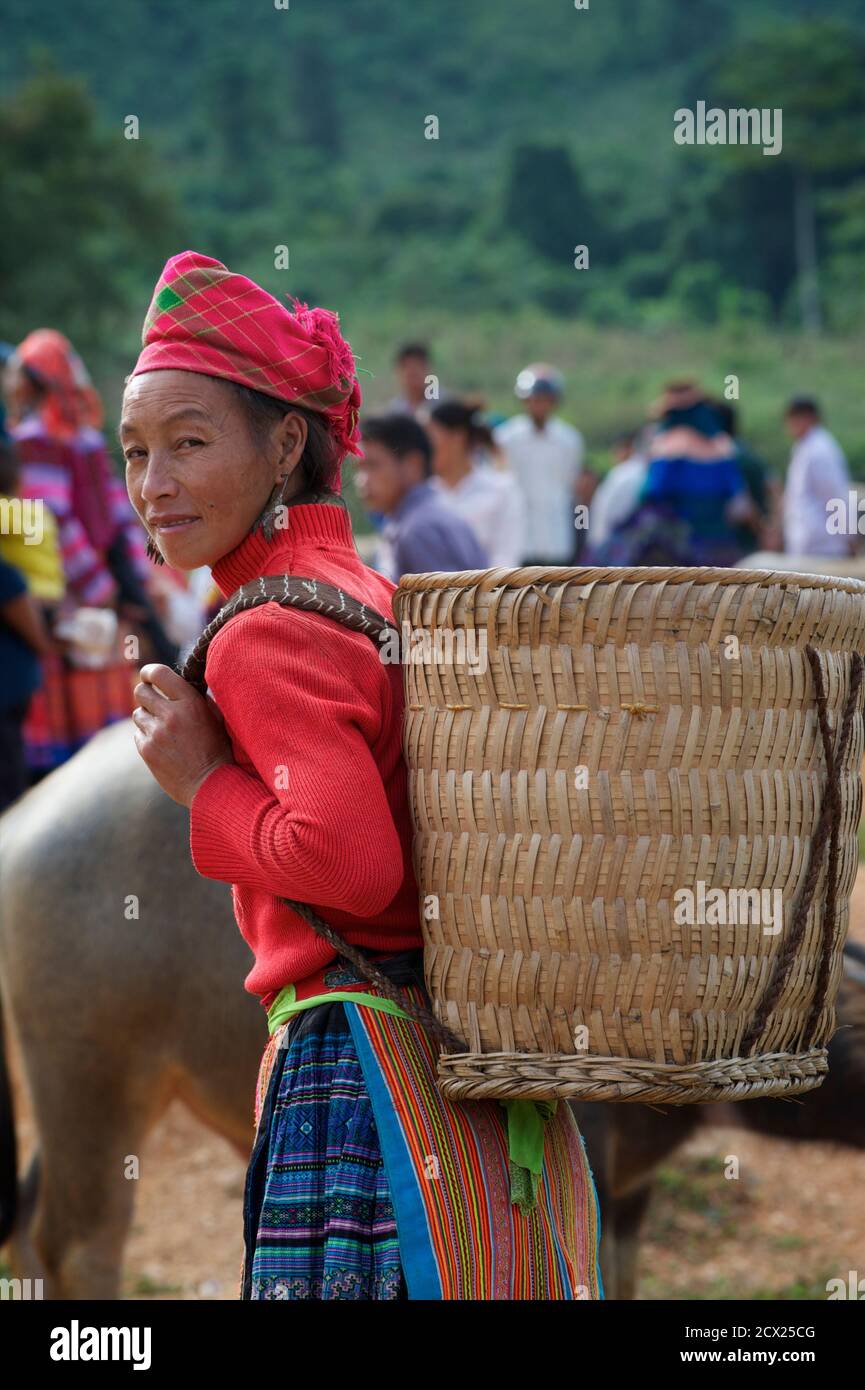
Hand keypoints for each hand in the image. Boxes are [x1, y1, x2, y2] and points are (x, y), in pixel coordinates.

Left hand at [132, 663, 233, 807]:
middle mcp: (171, 714)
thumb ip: (197, 697)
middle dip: (146, 694)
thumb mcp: (215, 717)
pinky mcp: (147, 750)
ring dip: (148, 718)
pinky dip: (147, 736)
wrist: (211, 785)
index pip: (159, 673)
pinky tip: (163, 746)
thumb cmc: (217, 749)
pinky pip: (138, 734)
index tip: (148, 675)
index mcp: (190, 702)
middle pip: (141, 691)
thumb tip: (178, 682)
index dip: (149, 672)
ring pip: (138, 713)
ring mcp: (157, 733)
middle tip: (154, 702)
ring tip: (164, 729)